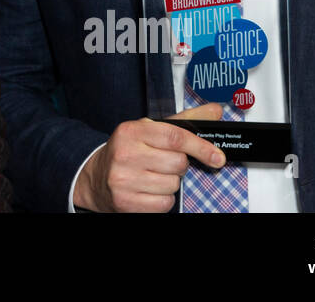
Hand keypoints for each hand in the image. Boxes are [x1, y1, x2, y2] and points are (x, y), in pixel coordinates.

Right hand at [74, 103, 224, 211]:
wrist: (97, 178)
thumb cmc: (130, 150)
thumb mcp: (151, 129)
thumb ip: (185, 120)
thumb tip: (216, 110)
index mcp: (131, 131)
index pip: (175, 137)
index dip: (201, 147)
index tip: (217, 156)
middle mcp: (125, 153)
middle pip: (178, 163)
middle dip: (179, 165)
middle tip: (164, 162)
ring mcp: (123, 179)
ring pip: (173, 185)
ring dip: (170, 183)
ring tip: (153, 176)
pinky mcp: (126, 202)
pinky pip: (164, 204)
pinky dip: (163, 199)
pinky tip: (149, 190)